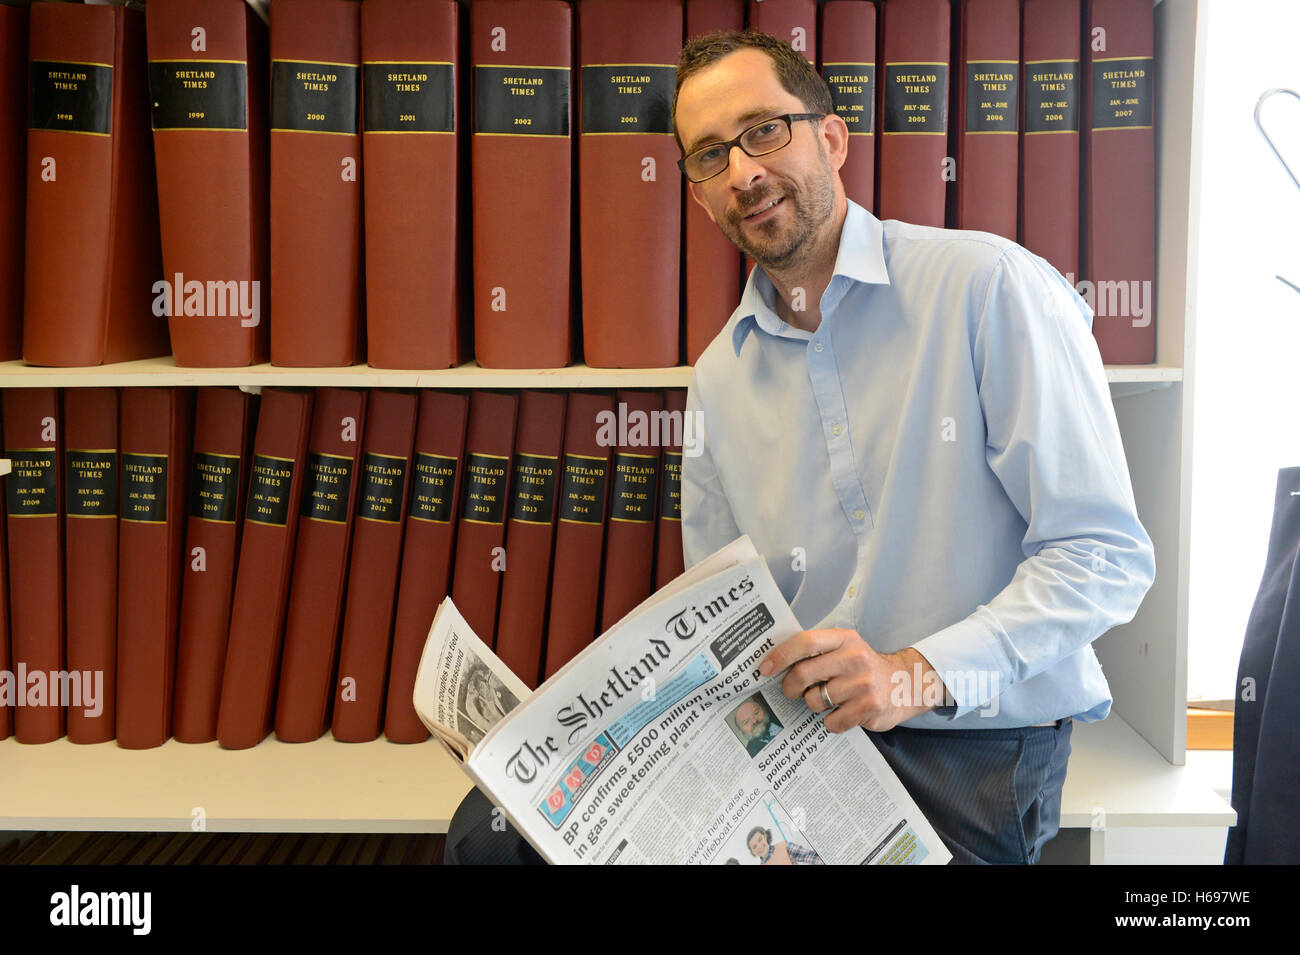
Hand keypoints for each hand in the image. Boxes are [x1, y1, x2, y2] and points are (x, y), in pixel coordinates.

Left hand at [758, 629, 946, 732]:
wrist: (906, 684)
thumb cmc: (863, 667)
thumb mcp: (845, 648)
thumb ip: (817, 651)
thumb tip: (775, 662)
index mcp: (844, 639)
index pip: (805, 642)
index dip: (781, 655)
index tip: (764, 668)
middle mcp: (854, 658)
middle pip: (803, 674)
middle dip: (789, 687)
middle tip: (791, 691)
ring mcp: (863, 684)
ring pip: (815, 701)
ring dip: (815, 704)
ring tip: (830, 699)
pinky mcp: (869, 708)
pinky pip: (832, 722)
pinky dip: (831, 721)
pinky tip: (844, 713)